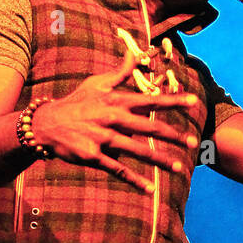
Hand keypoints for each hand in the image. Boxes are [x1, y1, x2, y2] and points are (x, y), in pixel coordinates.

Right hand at [31, 47, 200, 192]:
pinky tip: (151, 189)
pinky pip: (119, 170)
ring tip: (180, 168)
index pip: (151, 99)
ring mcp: (103, 138)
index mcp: (116, 100)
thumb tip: (135, 53)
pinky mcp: (94, 156)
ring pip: (138, 150)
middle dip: (174, 135)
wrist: (47, 123)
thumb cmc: (76, 102)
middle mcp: (113, 118)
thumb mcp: (96, 83)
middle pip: (150, 127)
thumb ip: (120, 71)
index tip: (195, 102)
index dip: (173, 101)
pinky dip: (135, 180)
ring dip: (160, 160)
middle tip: (195, 142)